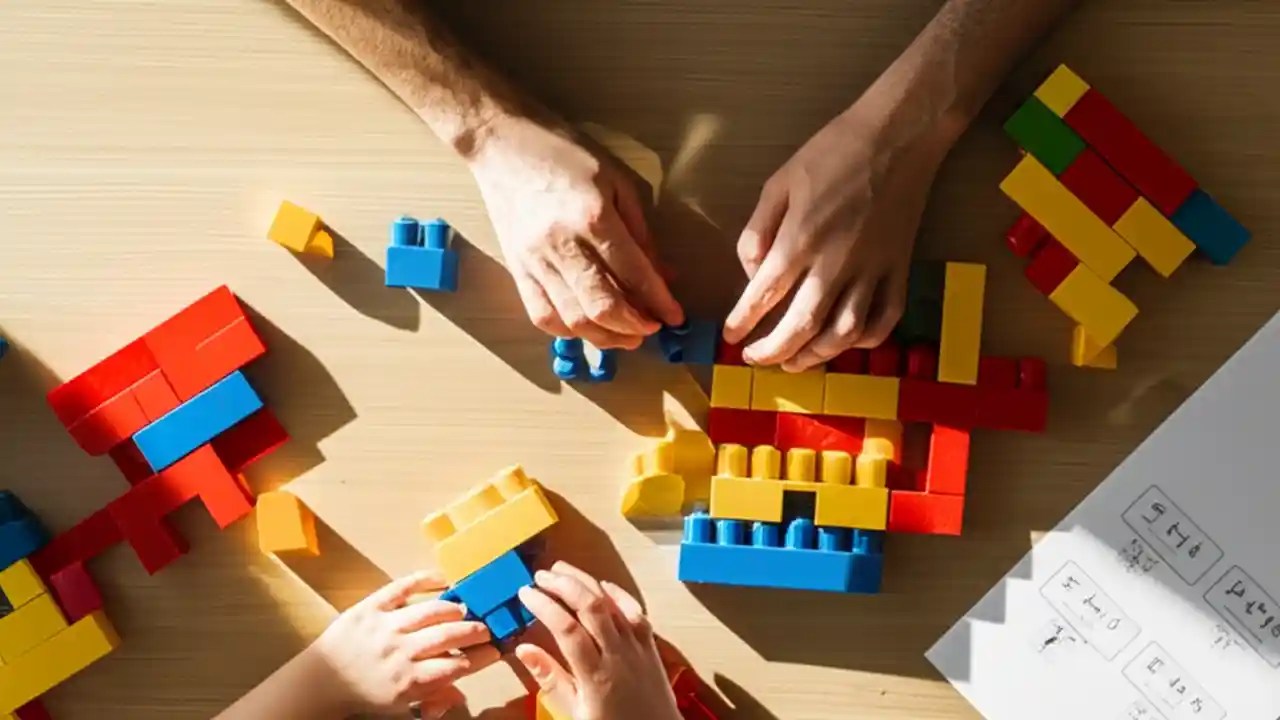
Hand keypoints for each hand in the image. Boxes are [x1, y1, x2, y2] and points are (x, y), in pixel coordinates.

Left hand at [309, 571, 499, 717]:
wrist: (322, 681)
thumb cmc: (365, 694)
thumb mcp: (400, 705)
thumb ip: (433, 696)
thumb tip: (462, 693)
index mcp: (410, 681)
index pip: (456, 666)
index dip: (480, 658)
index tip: (496, 650)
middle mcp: (400, 652)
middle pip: (448, 636)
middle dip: (474, 631)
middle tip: (486, 628)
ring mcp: (385, 626)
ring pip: (431, 611)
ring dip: (455, 609)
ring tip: (466, 610)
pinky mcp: (370, 606)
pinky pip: (402, 586)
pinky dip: (425, 579)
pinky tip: (444, 579)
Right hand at [470, 117, 683, 348]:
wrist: (501, 142)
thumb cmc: (562, 153)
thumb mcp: (617, 181)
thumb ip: (641, 232)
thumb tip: (664, 274)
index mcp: (594, 217)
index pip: (635, 274)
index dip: (660, 302)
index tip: (674, 317)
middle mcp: (563, 244)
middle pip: (603, 306)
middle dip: (634, 327)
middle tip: (651, 327)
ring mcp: (535, 260)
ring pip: (573, 319)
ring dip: (605, 337)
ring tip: (625, 335)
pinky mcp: (516, 269)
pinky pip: (542, 315)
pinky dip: (568, 331)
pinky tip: (587, 327)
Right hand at [515, 562, 680, 719]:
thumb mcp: (574, 713)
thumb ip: (550, 679)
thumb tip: (523, 650)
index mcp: (595, 675)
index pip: (566, 629)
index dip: (544, 605)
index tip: (526, 593)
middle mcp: (618, 655)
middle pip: (591, 607)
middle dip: (564, 584)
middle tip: (540, 575)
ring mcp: (638, 647)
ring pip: (612, 603)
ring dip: (586, 582)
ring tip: (563, 570)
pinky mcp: (651, 646)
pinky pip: (636, 612)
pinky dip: (618, 594)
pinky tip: (602, 585)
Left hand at [723, 103, 949, 370]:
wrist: (899, 134)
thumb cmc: (834, 151)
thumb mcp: (780, 181)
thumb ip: (759, 229)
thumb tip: (751, 270)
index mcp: (800, 238)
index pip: (763, 295)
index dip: (742, 322)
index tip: (730, 336)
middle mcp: (835, 262)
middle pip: (801, 326)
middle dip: (773, 352)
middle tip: (755, 359)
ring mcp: (873, 268)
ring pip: (844, 332)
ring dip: (816, 355)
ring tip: (794, 362)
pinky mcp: (900, 267)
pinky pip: (886, 318)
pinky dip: (866, 340)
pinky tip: (845, 342)